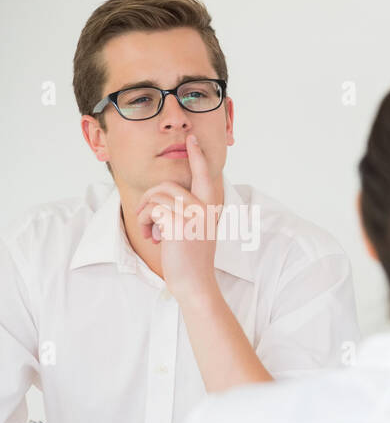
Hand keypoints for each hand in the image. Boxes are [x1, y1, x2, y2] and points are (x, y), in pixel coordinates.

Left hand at [136, 134, 221, 301]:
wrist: (195, 283)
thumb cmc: (191, 259)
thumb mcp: (196, 231)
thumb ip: (189, 211)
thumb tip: (163, 197)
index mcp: (211, 208)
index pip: (205, 176)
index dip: (198, 156)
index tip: (192, 139)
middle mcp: (205, 209)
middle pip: (168, 185)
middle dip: (150, 198)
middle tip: (146, 217)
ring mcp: (193, 216)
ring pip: (157, 197)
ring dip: (145, 214)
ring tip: (149, 231)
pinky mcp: (179, 224)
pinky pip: (151, 210)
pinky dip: (144, 223)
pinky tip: (151, 237)